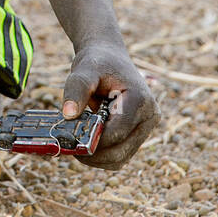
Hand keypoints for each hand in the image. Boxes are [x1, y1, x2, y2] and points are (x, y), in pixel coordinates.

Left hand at [61, 40, 158, 169]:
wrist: (109, 58)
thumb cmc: (98, 63)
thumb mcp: (84, 70)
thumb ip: (76, 90)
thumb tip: (68, 115)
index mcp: (140, 100)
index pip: (118, 132)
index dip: (95, 141)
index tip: (70, 142)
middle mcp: (150, 116)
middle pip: (122, 150)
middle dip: (95, 154)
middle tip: (69, 149)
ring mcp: (146, 127)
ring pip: (122, 158)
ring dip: (98, 158)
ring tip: (75, 148)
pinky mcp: (138, 134)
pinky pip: (120, 154)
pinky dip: (102, 156)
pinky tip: (85, 145)